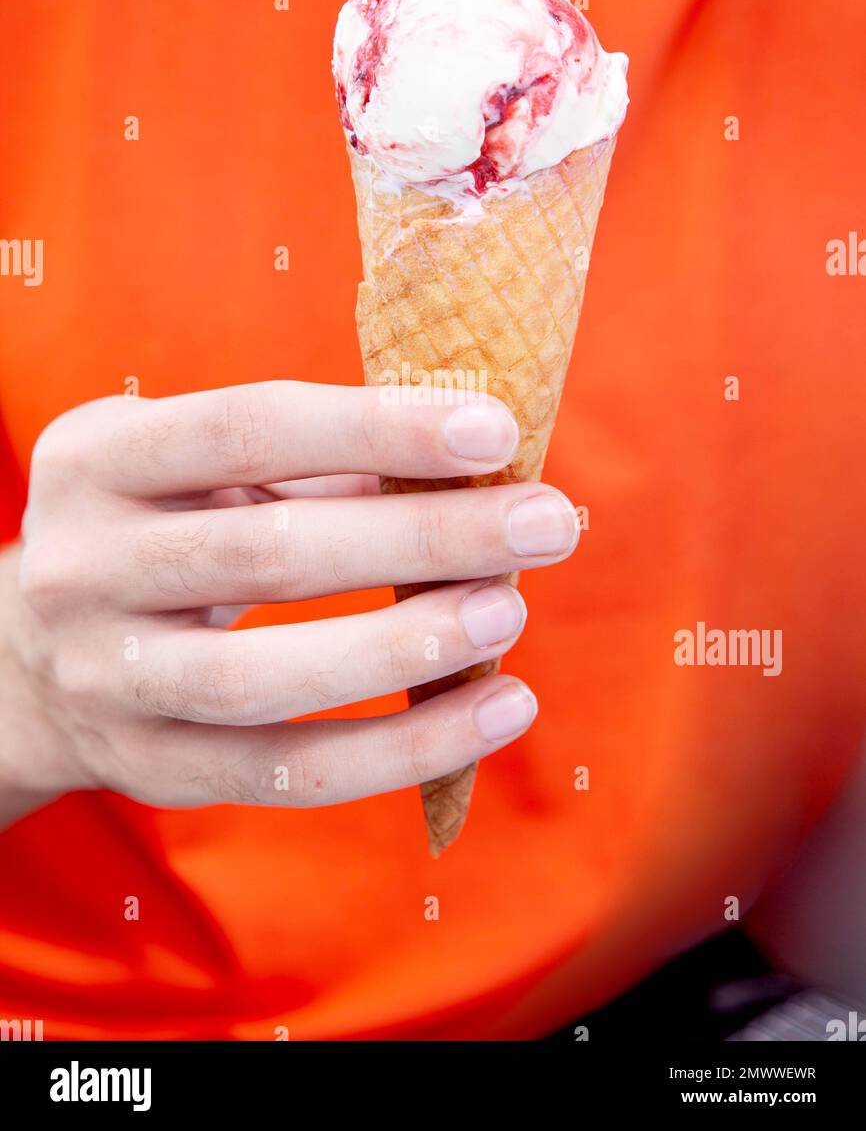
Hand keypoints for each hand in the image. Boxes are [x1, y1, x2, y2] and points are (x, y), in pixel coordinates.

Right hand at [0, 382, 578, 824]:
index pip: (247, 428)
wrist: (30, 660)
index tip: (494, 431)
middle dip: (422, 537)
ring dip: (407, 649)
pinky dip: (403, 749)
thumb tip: (472, 465)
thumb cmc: (161, 531)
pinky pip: (286, 772)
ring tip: (509, 615)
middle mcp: (81, 566)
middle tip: (543, 523)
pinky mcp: (150, 766)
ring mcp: (105, 678)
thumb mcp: (201, 471)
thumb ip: (315, 464)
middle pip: (267, 554)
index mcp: (98, 460)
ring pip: (266, 679)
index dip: (376, 428)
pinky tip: (495, 711)